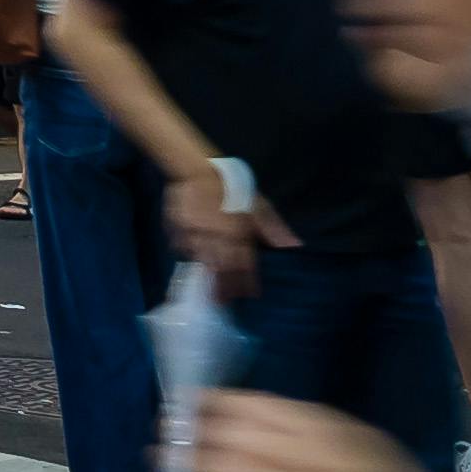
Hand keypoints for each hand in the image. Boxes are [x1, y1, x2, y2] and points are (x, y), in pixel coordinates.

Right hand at [164, 159, 292, 293]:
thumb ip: (272, 226)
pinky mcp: (176, 229)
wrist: (194, 168)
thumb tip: (294, 246)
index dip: (246, 281)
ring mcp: (194, 234)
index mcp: (238, 232)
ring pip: (200, 260)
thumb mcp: (257, 202)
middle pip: (220, 268)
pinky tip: (191, 259)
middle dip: (221, 287)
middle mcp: (216, 237)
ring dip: (204, 274)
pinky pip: (181, 248)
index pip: (244, 264)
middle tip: (221, 303)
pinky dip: (186, 254)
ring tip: (206, 289)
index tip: (248, 295)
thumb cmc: (231, 185)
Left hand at [179, 388, 470, 471]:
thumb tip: (263, 415)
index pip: (248, 404)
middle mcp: (293, 455)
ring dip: (180, 464)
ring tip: (157, 458)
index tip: (189, 400)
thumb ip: (308, 425)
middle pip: (225, 435)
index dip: (211, 401)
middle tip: (165, 428)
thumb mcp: (354, 437)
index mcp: (315, 426)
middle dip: (188, 430)